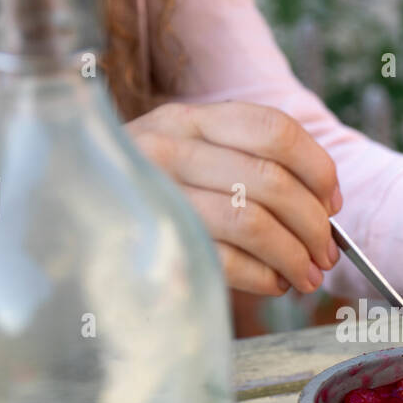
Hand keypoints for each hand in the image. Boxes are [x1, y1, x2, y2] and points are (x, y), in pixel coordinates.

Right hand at [127, 101, 341, 295]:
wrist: (69, 217)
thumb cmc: (152, 196)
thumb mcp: (191, 159)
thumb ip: (247, 167)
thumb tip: (325, 211)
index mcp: (190, 119)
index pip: (274, 129)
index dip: (318, 169)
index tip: (333, 203)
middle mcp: (169, 146)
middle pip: (271, 180)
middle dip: (313, 225)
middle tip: (326, 254)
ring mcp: (156, 193)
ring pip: (252, 221)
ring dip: (293, 256)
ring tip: (306, 276)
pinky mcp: (151, 240)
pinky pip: (224, 259)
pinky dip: (262, 277)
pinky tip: (272, 283)